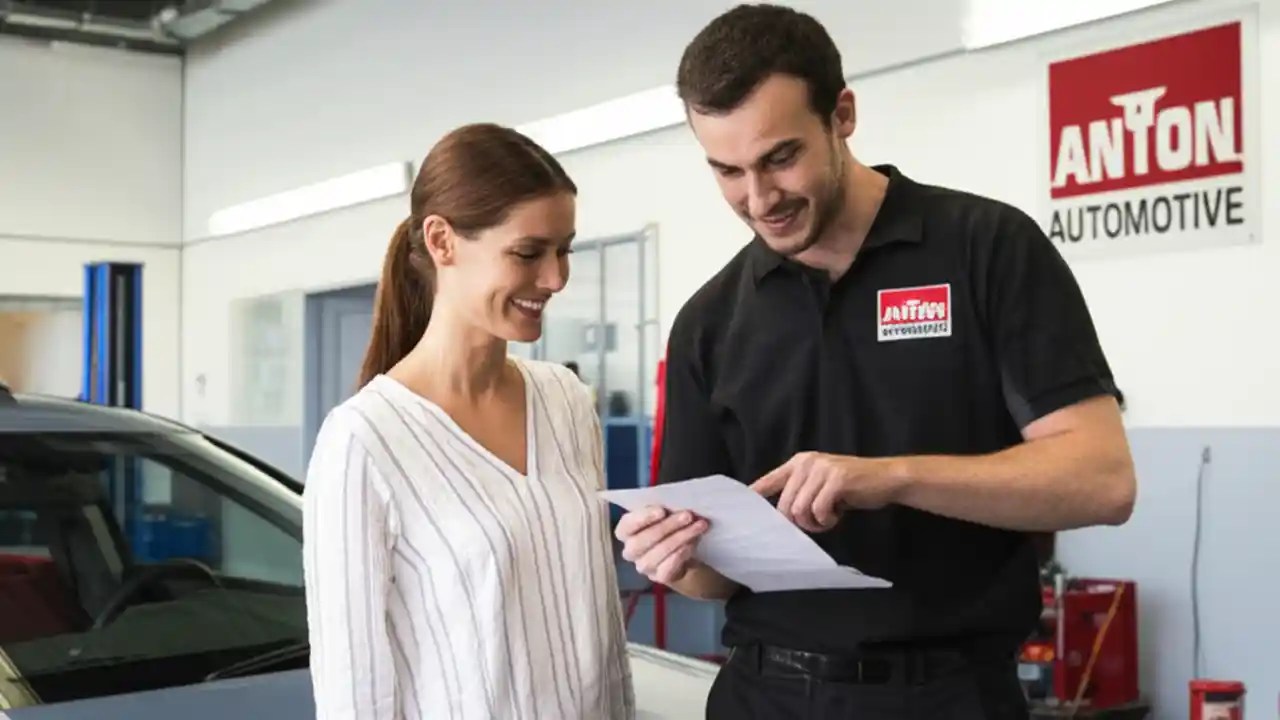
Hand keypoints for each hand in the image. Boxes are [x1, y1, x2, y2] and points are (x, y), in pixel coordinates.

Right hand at [615, 505, 708, 584]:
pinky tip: (691, 545)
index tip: (661, 510)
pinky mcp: (659, 578)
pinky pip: (666, 570)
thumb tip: (677, 501)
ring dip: (678, 539)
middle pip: (641, 542)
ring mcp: (644, 566)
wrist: (687, 553)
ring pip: (655, 555)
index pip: (626, 526)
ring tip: (697, 527)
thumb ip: (666, 507)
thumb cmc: (672, 527)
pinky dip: (679, 556)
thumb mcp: (668, 513)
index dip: (641, 518)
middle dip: (666, 527)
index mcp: (627, 531)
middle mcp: (631, 550)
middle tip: (688, 515)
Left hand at [750, 451, 901, 532]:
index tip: (741, 509)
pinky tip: (838, 514)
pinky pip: (818, 511)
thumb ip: (800, 492)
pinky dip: (827, 520)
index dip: (755, 495)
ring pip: (799, 510)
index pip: (769, 480)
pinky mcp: (836, 480)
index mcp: (799, 463)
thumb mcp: (821, 484)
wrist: (887, 478)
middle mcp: (807, 463)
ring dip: (814, 523)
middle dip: (799, 522)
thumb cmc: (853, 486)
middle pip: (784, 505)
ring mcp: (821, 469)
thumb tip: (780, 515)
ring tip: (829, 518)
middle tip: (818, 521)